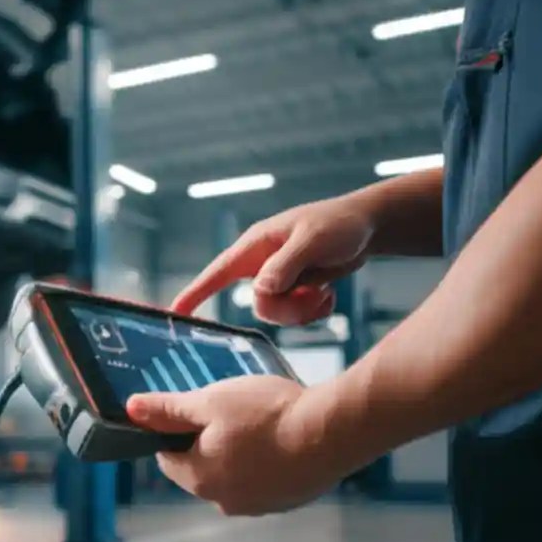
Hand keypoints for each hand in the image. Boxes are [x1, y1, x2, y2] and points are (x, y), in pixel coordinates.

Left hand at [126, 376, 351, 515]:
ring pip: (233, 476)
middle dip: (208, 442)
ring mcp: (258, 506)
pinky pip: (263, 482)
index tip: (193, 411)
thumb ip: (169, 408)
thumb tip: (132, 409)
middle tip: (231, 412)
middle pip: (200, 469)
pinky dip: (266, 463)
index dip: (175, 432)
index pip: (167, 459)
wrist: (330, 433)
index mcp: (199, 478)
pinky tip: (281, 438)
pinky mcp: (286, 502)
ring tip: (260, 422)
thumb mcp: (210, 401)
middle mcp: (224, 501)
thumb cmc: (267, 414)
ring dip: (238, 453)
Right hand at [172, 196, 375, 324]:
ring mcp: (279, 279)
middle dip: (286, 308)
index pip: (216, 273)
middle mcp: (262, 265)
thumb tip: (258, 291)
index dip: (194, 294)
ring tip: (323, 292)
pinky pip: (295, 317)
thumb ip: (284, 266)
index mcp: (256, 247)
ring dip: (303, 310)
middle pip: (258, 305)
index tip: (174, 313)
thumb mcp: (312, 241)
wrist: (367, 226)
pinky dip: (314, 312)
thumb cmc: (338, 224)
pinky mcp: (296, 291)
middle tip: (313, 293)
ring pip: (277, 314)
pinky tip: (328, 295)